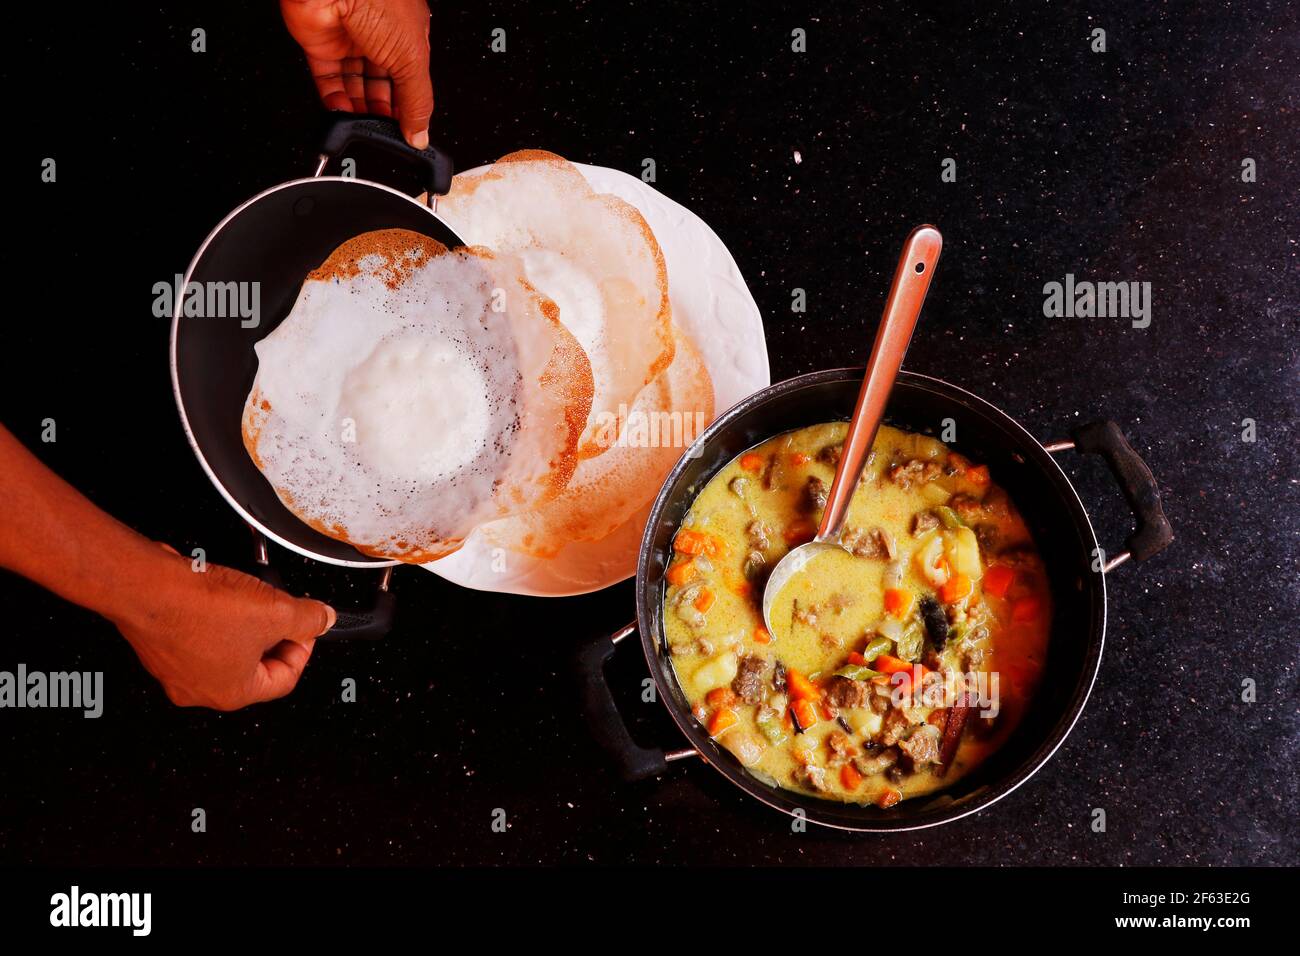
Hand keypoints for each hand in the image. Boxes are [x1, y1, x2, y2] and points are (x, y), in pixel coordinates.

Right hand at [112, 545, 335, 710]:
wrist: (146, 585)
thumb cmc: (199, 608)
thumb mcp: (275, 611)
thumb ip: (307, 619)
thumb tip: (322, 620)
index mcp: (233, 693)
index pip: (285, 679)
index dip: (303, 649)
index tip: (306, 626)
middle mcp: (201, 689)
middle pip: (255, 666)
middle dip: (273, 636)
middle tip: (280, 611)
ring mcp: (176, 670)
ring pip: (226, 649)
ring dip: (245, 625)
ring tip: (251, 600)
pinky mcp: (161, 646)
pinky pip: (199, 636)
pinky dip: (215, 618)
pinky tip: (220, 596)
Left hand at [282, 0, 434, 148]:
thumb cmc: (378, 0)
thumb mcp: (412, 59)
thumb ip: (418, 100)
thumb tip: (420, 134)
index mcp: (408, 36)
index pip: (410, 81)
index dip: (408, 107)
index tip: (408, 132)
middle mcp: (379, 38)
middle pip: (382, 86)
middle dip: (383, 111)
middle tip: (384, 131)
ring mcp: (349, 41)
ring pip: (355, 86)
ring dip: (359, 109)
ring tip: (364, 126)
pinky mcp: (321, 45)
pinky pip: (328, 80)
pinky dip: (334, 101)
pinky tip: (343, 115)